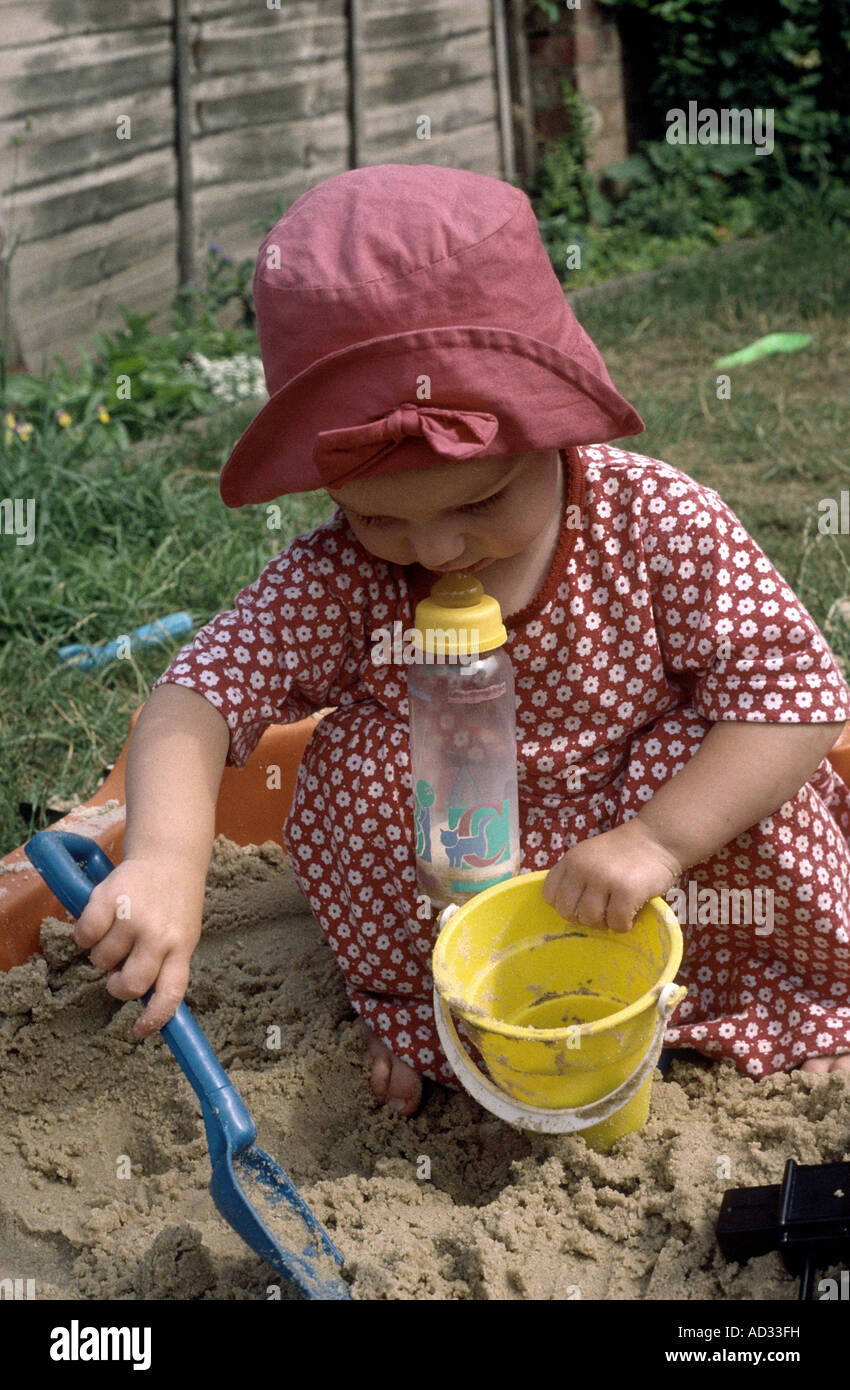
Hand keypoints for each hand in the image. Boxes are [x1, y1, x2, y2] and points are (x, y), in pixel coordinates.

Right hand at [74, 855, 204, 1038]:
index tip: (139, 1031)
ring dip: (103, 953)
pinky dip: (86, 934)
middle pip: (129, 985)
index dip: (154, 1019)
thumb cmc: (174, 903)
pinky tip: (101, 920)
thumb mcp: (182, 934)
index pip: (170, 995)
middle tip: (117, 971)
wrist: (169, 857)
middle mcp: (159, 935)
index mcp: (181, 947)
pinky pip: (84, 935)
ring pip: (101, 960)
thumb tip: (143, 1002)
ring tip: (117, 931)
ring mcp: (133, 917)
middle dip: (117, 986)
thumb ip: (167, 964)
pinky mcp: (108, 898)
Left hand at [540, 818, 684, 931]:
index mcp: (571, 860)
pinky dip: (623, 925)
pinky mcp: (627, 891)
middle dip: (583, 918)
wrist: (657, 838)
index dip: (564, 905)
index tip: (581, 904)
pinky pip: (616, 923)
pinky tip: (630, 916)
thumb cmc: (623, 852)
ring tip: (616, 913)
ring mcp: (605, 879)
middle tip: (601, 912)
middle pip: (567, 911)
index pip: (549, 894)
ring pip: (590, 920)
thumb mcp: (589, 855)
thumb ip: (575, 876)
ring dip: (604, 923)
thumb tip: (566, 910)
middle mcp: (583, 868)